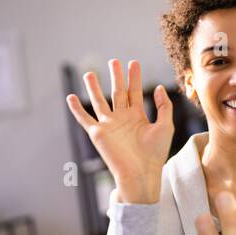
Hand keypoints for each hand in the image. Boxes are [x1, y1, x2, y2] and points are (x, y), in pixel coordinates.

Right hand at [65, 59, 173, 203]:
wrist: (141, 173)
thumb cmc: (155, 154)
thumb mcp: (165, 126)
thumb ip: (163, 107)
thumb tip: (158, 87)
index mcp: (137, 116)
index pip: (134, 92)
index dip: (134, 77)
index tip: (133, 62)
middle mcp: (122, 119)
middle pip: (117, 92)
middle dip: (116, 77)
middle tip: (113, 61)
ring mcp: (109, 125)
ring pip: (99, 101)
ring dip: (94, 87)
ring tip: (90, 73)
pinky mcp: (98, 134)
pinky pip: (84, 119)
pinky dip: (77, 109)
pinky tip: (70, 97)